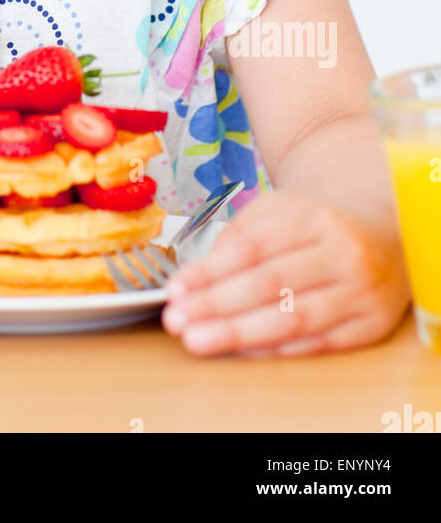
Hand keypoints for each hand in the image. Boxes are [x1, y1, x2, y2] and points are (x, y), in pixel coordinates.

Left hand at [160, 188, 410, 357]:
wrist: (385, 236)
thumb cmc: (319, 225)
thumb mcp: (281, 210)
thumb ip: (241, 235)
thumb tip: (198, 276)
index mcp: (315, 216)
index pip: (252, 247)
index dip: (210, 271)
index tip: (175, 289)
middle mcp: (343, 252)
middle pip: (269, 283)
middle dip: (216, 305)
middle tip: (177, 321)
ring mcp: (362, 291)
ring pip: (292, 318)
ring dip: (239, 333)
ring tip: (199, 340)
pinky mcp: (372, 324)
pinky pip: (316, 343)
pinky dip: (274, 349)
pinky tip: (241, 350)